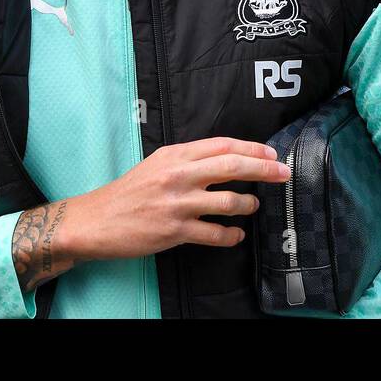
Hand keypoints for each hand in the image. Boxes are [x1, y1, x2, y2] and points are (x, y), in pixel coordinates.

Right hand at [12, 137, 287, 291]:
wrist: (97, 220)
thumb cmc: (128, 192)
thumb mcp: (157, 164)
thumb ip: (188, 159)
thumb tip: (225, 158)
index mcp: (175, 155)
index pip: (223, 145)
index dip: (252, 148)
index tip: (271, 153)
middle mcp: (178, 175)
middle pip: (233, 166)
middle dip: (264, 169)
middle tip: (284, 173)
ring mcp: (177, 203)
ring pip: (229, 200)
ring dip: (248, 204)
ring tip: (252, 206)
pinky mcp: (174, 231)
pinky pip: (215, 233)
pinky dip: (231, 235)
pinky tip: (236, 235)